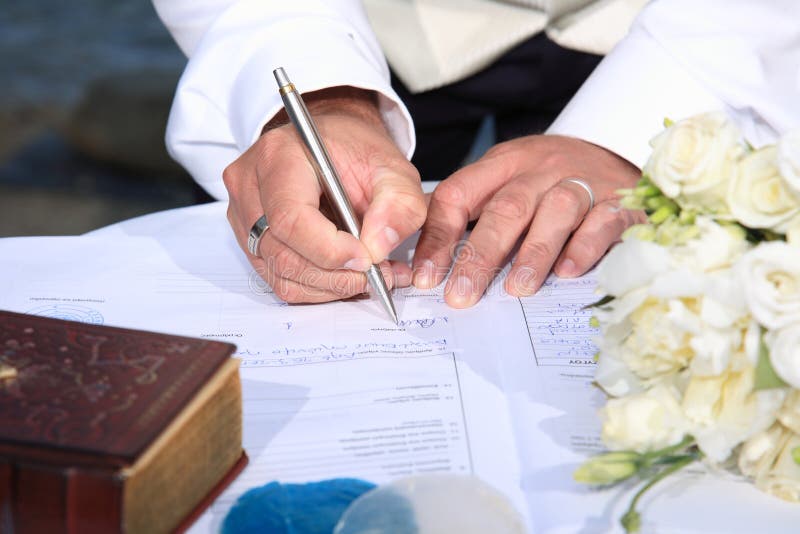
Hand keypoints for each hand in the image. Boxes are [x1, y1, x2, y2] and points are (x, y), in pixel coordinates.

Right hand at [224, 87, 425, 302]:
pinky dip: (318, 288)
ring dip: (331, 286)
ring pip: (282, 274)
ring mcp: (244, 216)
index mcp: (279, 157)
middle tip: (381, 274)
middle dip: (338, 275)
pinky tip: (347, 275)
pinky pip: (280, 280)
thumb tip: (378, 247)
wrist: (335, 148)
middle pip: (284, 254)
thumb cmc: (356, 152)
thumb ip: (399, 205)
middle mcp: (251, 186)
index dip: (330, 249)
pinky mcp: (250, 241)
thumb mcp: (394, 169)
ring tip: (370, 275)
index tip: (368, 258)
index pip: (290, 218)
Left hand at [412, 135, 644, 306]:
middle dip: (480, 255)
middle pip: (506, 208)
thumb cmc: (549, 177)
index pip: (461, 193)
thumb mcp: (507, 177)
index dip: (439, 236)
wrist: (614, 152)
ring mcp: (583, 182)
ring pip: (556, 210)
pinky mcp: (619, 201)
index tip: (426, 276)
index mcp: (504, 163)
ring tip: (516, 290)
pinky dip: (585, 246)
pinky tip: (568, 272)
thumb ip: (472, 209)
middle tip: (461, 295)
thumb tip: (426, 257)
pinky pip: (603, 220)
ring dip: (533, 253)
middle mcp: (541, 169)